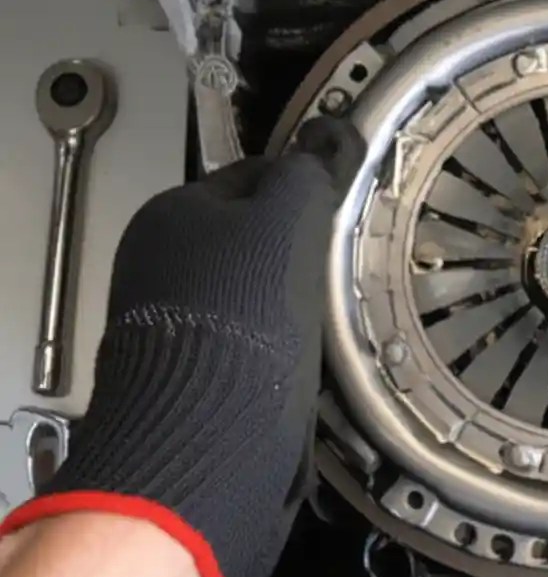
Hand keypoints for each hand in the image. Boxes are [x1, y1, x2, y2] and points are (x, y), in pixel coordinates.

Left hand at [1, 118, 362, 576]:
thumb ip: (312, 172)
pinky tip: (315, 359)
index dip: (309, 181)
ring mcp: (186, 328)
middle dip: (307, 249)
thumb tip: (336, 129)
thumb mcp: (287, 224)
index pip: (256, 173)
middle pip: (259, 238)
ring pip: (265, 295)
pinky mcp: (210, 379)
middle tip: (349, 258)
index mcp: (173, 218)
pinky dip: (294, 347)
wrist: (211, 446)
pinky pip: (264, 344)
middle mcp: (168, 271)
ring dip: (304, 304)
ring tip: (336, 313)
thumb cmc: (238, 329)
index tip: (348, 195)